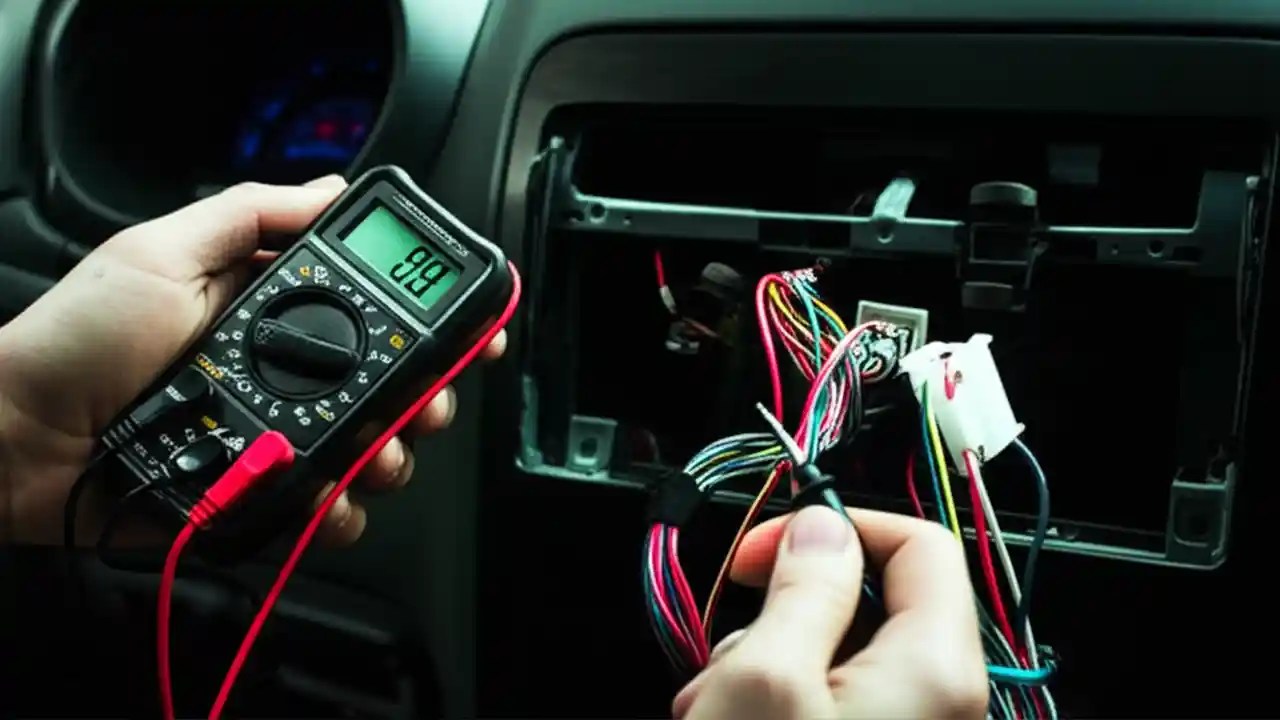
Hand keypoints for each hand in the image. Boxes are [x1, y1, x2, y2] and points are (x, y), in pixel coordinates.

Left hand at [0, 176, 504, 546]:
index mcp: (275, 309)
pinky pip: (327, 507)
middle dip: (429, 395)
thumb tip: (330, 189)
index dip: (436, 318)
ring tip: (376, 456)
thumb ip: (249, 217)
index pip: (378, 308)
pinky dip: (343, 512)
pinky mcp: (264, 492)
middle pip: (393, 384)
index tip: (473, 329)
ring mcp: (280, 434)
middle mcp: (289, 371)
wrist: (16, 441)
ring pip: (374, 449)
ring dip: (393, 456)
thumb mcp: (160, 251)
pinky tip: (331, 498)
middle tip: (427, 402)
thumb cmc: (74, 340)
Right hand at [673, 506, 987, 719]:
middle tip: (729, 646)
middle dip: (787, 610)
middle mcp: (942, 705)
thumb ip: (803, 588)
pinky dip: (782, 701)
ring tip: (717, 705)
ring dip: (771, 663)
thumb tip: (825, 527)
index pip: (920, 542)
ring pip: (842, 656)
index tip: (767, 545)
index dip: (839, 525)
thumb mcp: (764, 680)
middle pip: (873, 603)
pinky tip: (734, 719)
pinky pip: (836, 701)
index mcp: (936, 670)